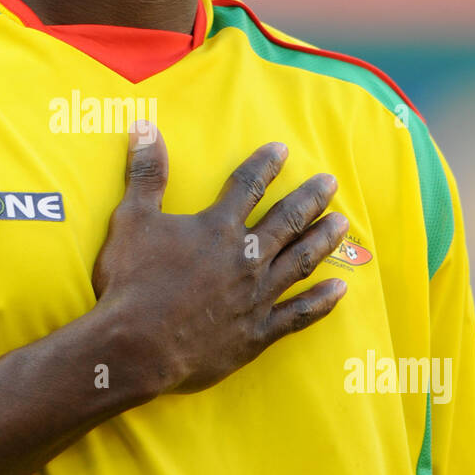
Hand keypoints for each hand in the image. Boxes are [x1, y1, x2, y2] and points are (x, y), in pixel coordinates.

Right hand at [92, 126, 347, 395]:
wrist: (137, 347)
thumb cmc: (131, 283)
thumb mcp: (131, 220)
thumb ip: (145, 174)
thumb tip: (144, 127)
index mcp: (217, 228)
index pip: (247, 186)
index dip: (265, 165)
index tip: (283, 150)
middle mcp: (245, 258)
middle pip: (286, 220)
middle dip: (311, 199)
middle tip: (331, 183)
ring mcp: (256, 296)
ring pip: (300, 261)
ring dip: (323, 240)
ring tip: (343, 224)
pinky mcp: (257, 332)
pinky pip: (298, 314)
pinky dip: (320, 302)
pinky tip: (340, 290)